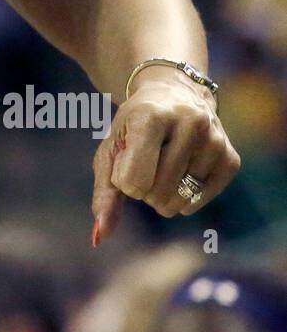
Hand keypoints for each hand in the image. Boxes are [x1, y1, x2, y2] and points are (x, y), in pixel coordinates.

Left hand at [91, 71, 240, 242]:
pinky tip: (182, 173)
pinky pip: (201, 199)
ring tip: (163, 165)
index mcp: (151, 116)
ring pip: (180, 200)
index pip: (133, 181)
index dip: (124, 182)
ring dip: (164, 194)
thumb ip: (104, 193)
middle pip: (157, 193)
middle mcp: (189, 123)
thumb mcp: (111, 150)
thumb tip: (99, 237)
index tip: (126, 162)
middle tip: (146, 165)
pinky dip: (186, 198)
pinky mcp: (231, 157)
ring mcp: (214, 140)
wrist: (173, 94)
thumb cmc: (133, 127)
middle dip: (144, 190)